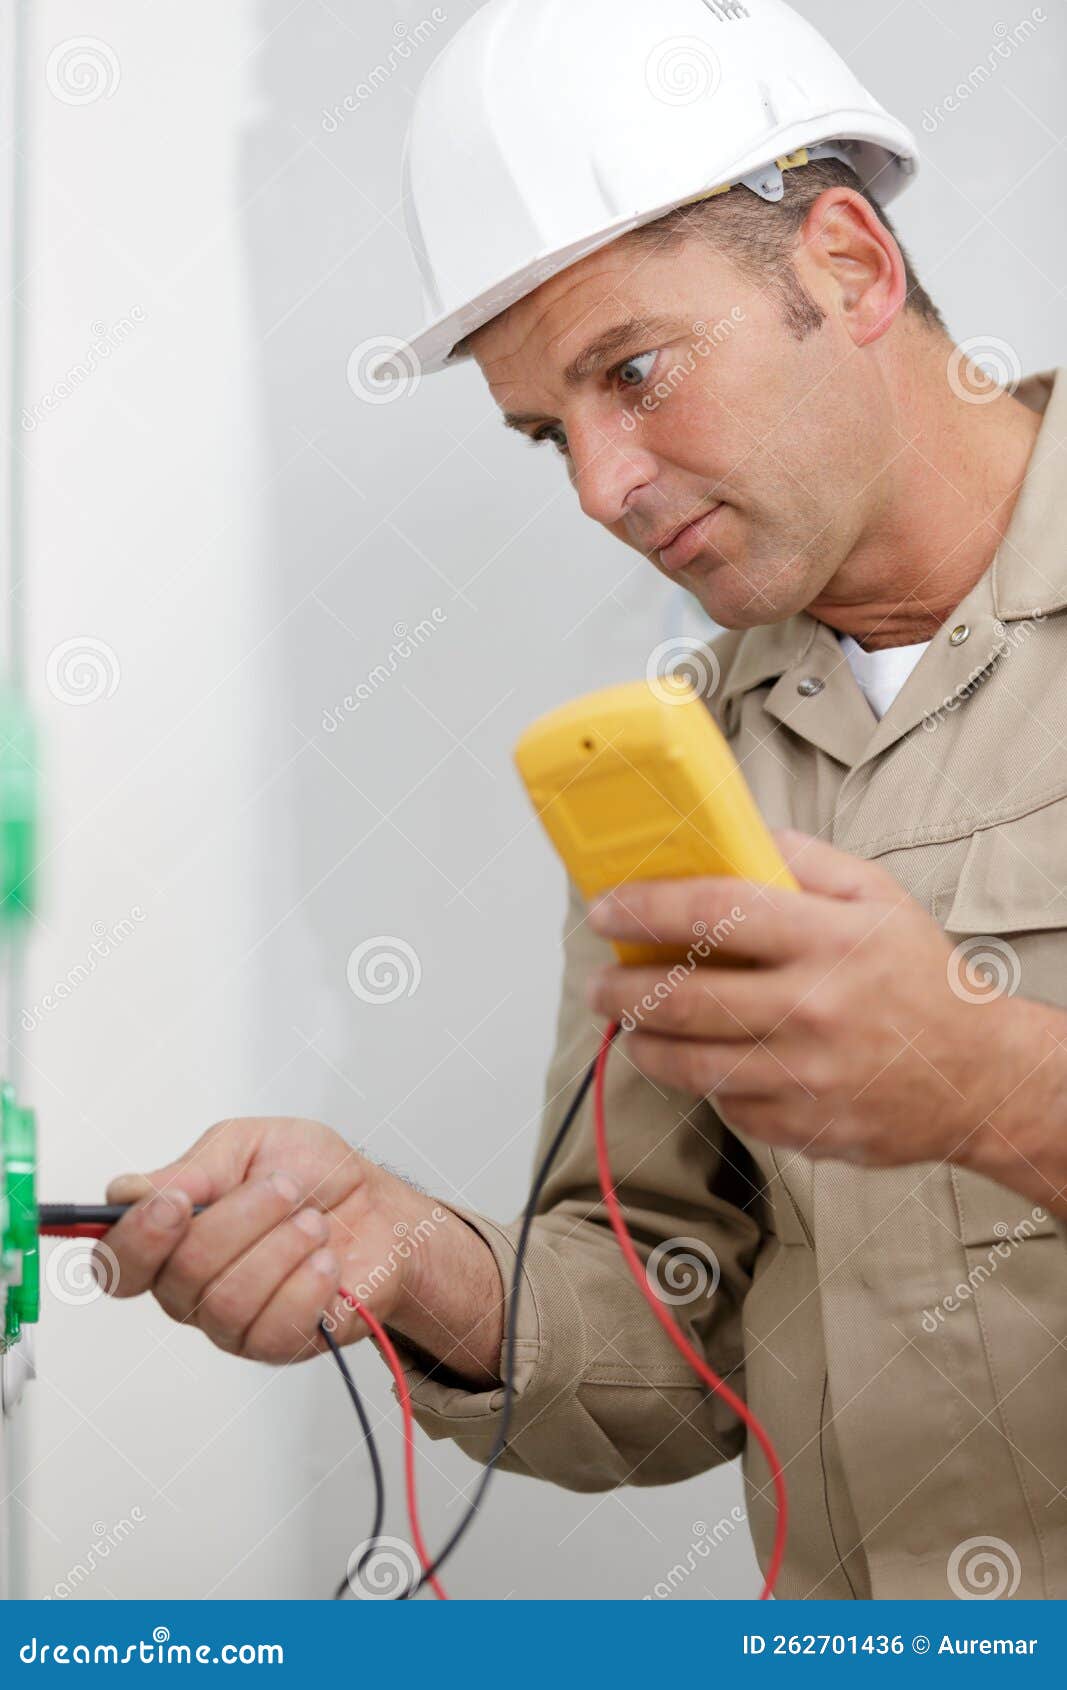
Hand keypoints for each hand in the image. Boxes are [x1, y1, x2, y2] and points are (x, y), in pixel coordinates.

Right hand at [97, 1117, 456, 1364]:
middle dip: (241, 1220)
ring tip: (312, 1223)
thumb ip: (191, 1170)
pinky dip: (308, 1282)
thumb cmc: (315, 1175)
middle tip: (285, 1188)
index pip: (117, 1261)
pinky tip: (325, 1262)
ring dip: (280, 1248)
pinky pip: (273, 1327)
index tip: (177, 1202)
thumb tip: (127, 1194)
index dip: (137, 1237)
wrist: (381, 1210)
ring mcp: (230, 1321)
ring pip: (227, 1300)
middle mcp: (190, 1286)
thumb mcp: (252, 1145)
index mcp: (172, 1234)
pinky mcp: (275, 1344)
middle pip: (178, 1274)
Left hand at [583, 828, 1041, 1171]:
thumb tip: (732, 835)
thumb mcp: (877, 897)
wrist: (980, 1077)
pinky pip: (727, 1105)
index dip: (646, 908)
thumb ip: (804, 859)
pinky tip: (701, 1062)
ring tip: (632, 1026)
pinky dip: (705, 1084)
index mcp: (829, 939)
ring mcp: (807, 1076)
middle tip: (601, 983)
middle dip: (624, 989)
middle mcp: (814, 1008)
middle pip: (686, 998)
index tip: (604, 909)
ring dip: (645, 1043)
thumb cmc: (920, 980)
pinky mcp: (804, 1127)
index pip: (715, 912)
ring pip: (691, 1063)